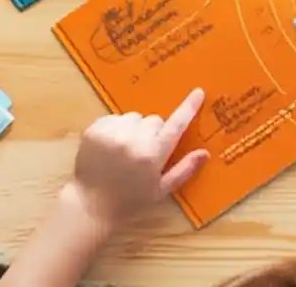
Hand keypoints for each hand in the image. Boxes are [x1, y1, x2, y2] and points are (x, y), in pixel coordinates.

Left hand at [64, 88, 210, 231]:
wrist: (90, 205)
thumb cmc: (130, 200)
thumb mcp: (161, 191)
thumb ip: (184, 170)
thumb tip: (205, 153)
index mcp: (152, 155)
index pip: (176, 125)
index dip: (188, 107)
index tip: (198, 92)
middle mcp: (133, 140)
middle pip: (154, 120)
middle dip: (154, 132)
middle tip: (145, 152)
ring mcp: (112, 133)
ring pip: (134, 117)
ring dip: (135, 128)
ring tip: (127, 149)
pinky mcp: (94, 129)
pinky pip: (115, 118)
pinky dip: (117, 128)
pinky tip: (112, 147)